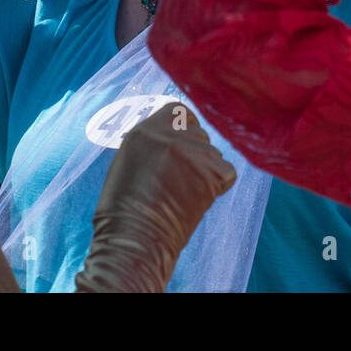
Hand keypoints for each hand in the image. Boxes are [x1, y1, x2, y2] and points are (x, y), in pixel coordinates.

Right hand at [75, 103, 236, 292]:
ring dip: (205, 169)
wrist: (134, 239)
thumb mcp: (129, 161)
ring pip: (213, 153)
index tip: (184, 141)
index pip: (178, 111)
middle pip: (198, 133)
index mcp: (145, 130)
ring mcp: (192, 152)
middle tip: (182, 178)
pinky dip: (218, 185)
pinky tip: (197, 198)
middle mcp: (170, 135)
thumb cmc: (124, 210)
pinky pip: (227, 172)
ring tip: (184, 193)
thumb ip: (151, 143)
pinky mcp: (211, 173)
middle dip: (195, 152)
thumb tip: (172, 139)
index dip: (184, 126)